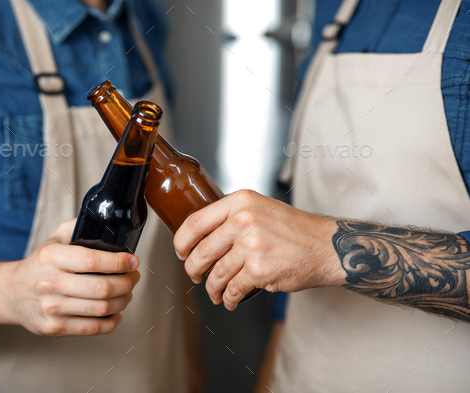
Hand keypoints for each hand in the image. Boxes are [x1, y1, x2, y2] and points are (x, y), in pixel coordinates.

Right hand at [4, 219, 139, 336]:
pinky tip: (115, 312)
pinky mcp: (54, 328)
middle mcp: (50, 283)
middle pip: (103, 288)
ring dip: (123, 300)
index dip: (119, 262)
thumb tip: (105, 223)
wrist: (10, 293)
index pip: (93, 261)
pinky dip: (112, 321)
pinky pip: (93, 328)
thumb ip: (76, 227)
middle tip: (133, 277)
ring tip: (127, 292)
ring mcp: (52, 308)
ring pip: (102, 309)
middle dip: (127, 282)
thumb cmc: (39, 264)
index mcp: (51, 258)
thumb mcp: (53, 239)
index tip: (133, 261)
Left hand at [173, 190, 343, 310]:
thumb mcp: (260, 208)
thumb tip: (201, 237)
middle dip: (193, 269)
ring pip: (215, 274)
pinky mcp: (260, 270)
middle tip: (195, 275)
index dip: (181, 242)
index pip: (195, 222)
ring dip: (211, 288)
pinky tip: (229, 300)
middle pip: (201, 252)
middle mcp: (243, 221)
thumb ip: (232, 217)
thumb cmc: (294, 229)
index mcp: (240, 202)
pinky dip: (228, 299)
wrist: (326, 245)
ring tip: (215, 292)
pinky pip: (232, 289)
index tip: (180, 251)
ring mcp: (251, 246)